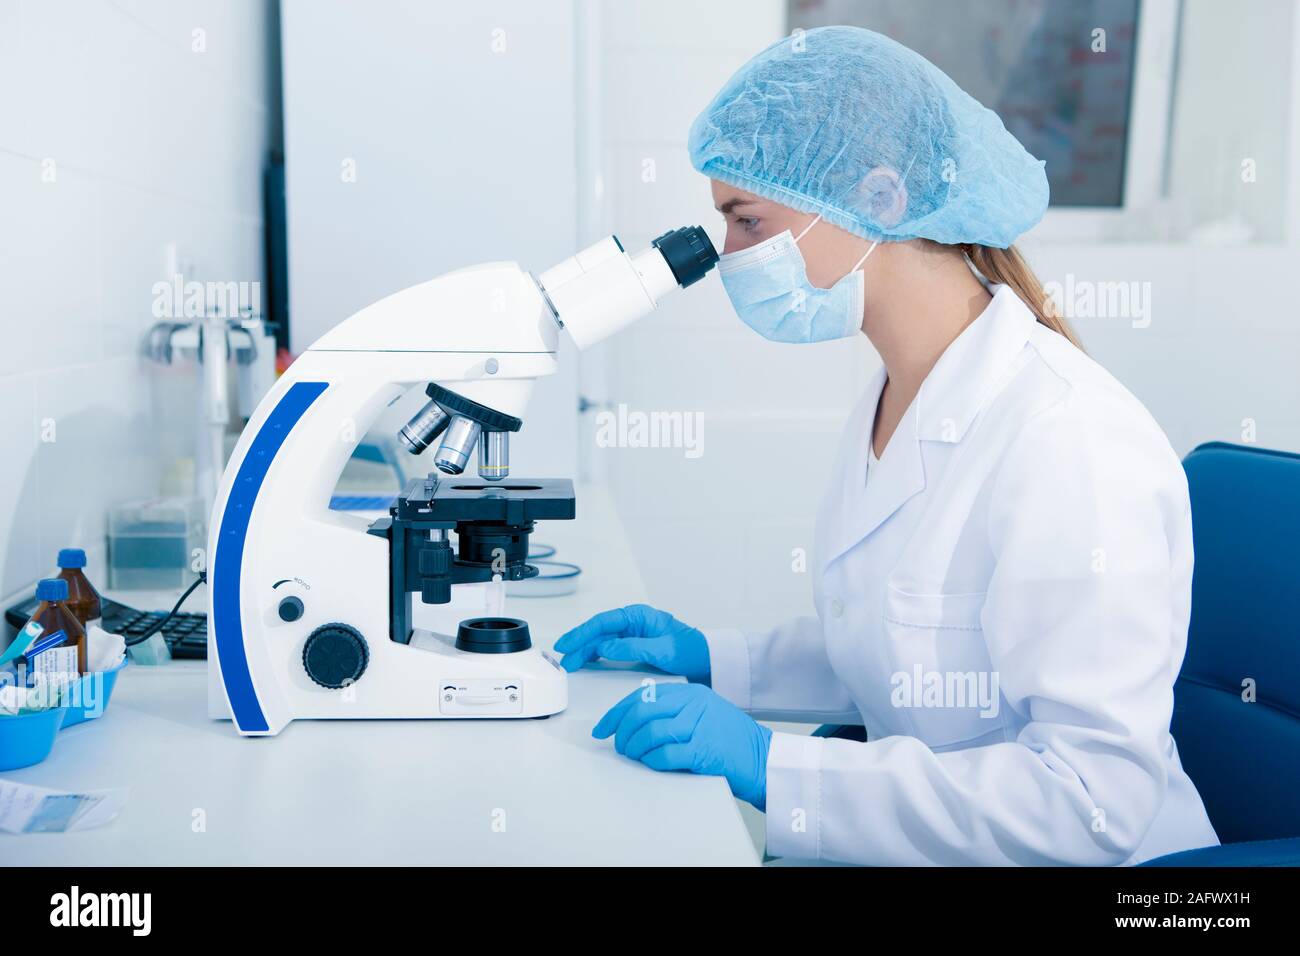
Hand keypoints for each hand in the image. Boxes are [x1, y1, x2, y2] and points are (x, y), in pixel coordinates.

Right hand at [554, 605, 710, 682]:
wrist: (704, 660)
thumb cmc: (690, 650)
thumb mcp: (663, 650)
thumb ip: (633, 647)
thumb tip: (605, 647)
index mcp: (639, 616)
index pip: (604, 622)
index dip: (583, 632)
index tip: (569, 643)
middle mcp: (632, 623)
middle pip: (598, 631)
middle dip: (579, 643)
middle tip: (563, 656)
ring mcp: (631, 634)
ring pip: (601, 640)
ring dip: (584, 651)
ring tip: (570, 662)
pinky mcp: (632, 646)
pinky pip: (607, 648)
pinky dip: (594, 655)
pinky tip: (585, 662)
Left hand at [592, 682, 772, 808]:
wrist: (763, 758)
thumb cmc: (730, 739)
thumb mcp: (702, 712)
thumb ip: (672, 711)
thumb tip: (631, 722)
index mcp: (690, 692)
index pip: (642, 696)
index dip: (616, 713)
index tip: (603, 728)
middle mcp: (694, 704)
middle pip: (641, 713)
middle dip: (623, 733)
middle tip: (620, 747)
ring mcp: (699, 726)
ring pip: (649, 734)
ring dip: (635, 749)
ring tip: (635, 757)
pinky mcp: (703, 750)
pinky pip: (664, 755)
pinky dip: (652, 761)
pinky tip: (653, 763)